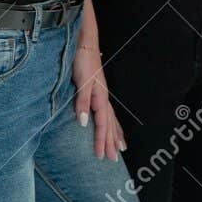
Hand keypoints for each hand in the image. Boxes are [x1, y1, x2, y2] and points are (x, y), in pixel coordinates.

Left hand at [73, 42, 125, 161]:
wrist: (84, 42)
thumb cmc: (82, 60)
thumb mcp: (81, 82)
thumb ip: (82, 102)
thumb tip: (85, 123)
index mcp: (100, 97)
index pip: (101, 124)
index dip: (101, 140)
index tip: (100, 156)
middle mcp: (103, 97)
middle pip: (110, 124)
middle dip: (111, 142)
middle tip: (113, 159)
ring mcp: (102, 93)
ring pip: (111, 119)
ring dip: (115, 134)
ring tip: (121, 147)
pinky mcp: (98, 89)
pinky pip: (108, 111)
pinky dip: (112, 121)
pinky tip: (111, 124)